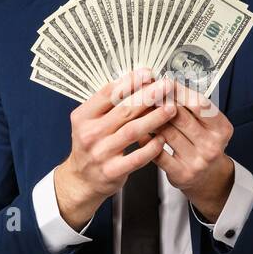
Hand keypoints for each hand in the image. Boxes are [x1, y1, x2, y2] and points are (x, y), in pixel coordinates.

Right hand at [53, 69, 176, 229]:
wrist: (81, 180)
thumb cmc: (92, 146)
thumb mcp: (90, 122)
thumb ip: (109, 105)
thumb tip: (138, 82)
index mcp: (83, 117)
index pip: (107, 94)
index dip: (129, 82)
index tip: (148, 73)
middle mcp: (90, 134)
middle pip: (123, 110)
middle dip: (148, 96)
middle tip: (166, 86)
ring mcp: (101, 153)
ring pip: (132, 131)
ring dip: (155, 118)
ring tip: (171, 108)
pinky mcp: (112, 171)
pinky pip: (137, 157)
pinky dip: (151, 147)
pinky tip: (163, 138)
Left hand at [152, 79, 235, 223]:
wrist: (209, 178)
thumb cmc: (204, 144)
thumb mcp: (209, 125)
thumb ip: (193, 108)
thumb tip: (167, 84)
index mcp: (222, 129)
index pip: (200, 104)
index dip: (180, 91)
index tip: (165, 82)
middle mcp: (212, 145)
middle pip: (181, 117)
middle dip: (161, 102)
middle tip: (146, 92)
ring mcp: (197, 161)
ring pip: (167, 133)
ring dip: (151, 119)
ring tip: (139, 108)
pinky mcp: (181, 173)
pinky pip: (158, 153)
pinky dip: (146, 140)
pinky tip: (139, 132)